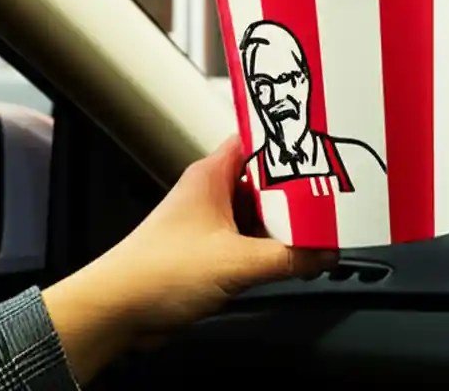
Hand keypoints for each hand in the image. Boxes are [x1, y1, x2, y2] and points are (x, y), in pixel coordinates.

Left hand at [42, 135, 338, 382]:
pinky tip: (290, 259)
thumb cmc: (156, 271)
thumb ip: (288, 259)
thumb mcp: (236, 262)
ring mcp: (209, 223)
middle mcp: (210, 194)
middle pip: (264, 180)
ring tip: (318, 229)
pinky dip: (269, 248)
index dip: (286, 139)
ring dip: (284, 224)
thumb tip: (325, 253)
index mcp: (212, 176)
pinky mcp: (208, 252)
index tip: (319, 144)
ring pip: (258, 213)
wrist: (118, 309)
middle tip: (331, 195)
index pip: (255, 140)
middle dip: (296, 191)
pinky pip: (247, 242)